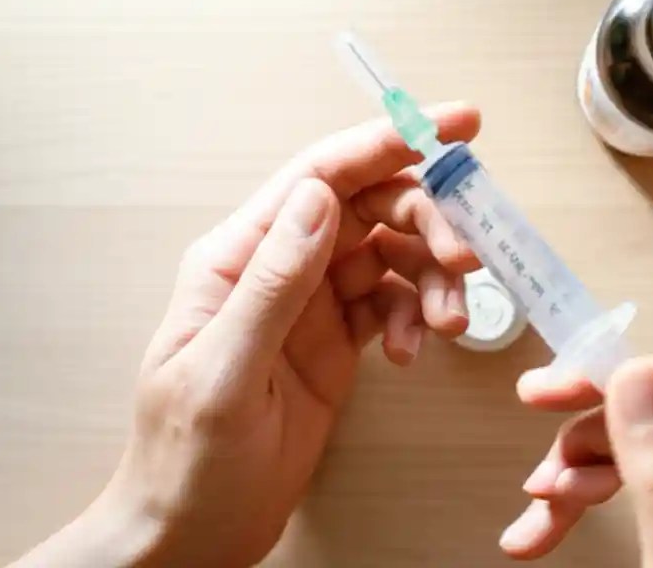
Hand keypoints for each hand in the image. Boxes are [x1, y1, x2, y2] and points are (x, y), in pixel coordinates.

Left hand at [12, 104, 481, 567]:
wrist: (192, 532)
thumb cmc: (188, 459)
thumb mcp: (225, 373)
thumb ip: (272, 284)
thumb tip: (317, 196)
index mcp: (238, 256)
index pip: (320, 175)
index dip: (386, 140)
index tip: (454, 124)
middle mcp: (278, 268)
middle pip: (367, 209)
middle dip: (425, 221)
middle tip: (465, 260)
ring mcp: (310, 305)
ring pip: (389, 255)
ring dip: (430, 277)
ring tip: (450, 322)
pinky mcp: (335, 342)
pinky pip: (392, 304)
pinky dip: (417, 318)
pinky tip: (415, 352)